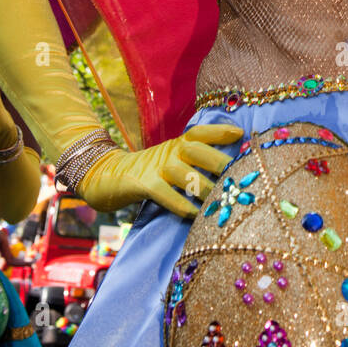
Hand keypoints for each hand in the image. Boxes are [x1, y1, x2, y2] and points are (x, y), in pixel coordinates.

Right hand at [78, 122, 244, 216]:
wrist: (106, 176)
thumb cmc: (149, 173)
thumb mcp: (171, 161)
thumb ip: (194, 164)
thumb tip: (229, 174)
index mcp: (177, 144)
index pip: (199, 133)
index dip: (219, 131)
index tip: (241, 134)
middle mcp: (168, 152)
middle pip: (196, 150)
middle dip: (218, 160)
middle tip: (239, 173)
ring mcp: (155, 167)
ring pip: (185, 175)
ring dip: (205, 188)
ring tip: (222, 202)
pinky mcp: (143, 184)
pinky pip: (165, 194)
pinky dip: (181, 204)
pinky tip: (194, 215)